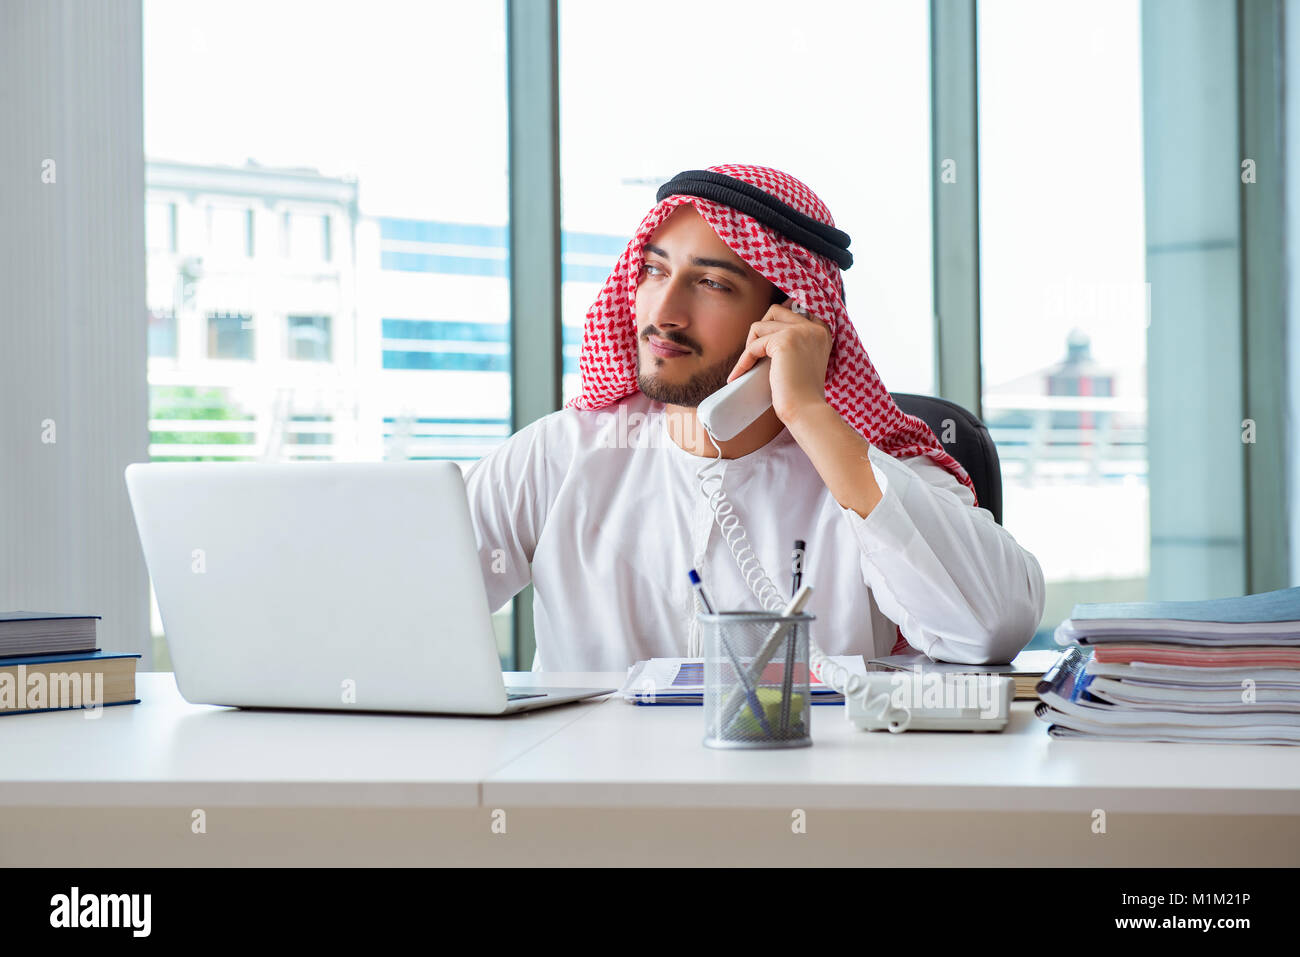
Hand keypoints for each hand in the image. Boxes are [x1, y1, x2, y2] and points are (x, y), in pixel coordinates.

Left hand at [727, 297, 831, 424]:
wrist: (806, 410)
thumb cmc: (802, 394)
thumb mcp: (803, 360)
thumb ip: (794, 344)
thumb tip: (765, 331)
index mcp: (821, 332)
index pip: (794, 309)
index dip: (776, 318)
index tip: (763, 335)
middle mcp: (813, 328)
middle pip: (775, 311)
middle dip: (760, 331)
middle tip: (755, 354)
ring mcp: (800, 332)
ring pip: (760, 326)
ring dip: (750, 347)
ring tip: (748, 367)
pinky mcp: (785, 340)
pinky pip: (753, 345)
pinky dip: (743, 361)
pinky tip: (738, 376)